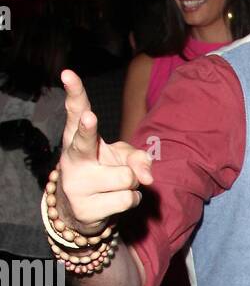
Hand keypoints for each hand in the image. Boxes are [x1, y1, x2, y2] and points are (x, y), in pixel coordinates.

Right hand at [55, 69, 154, 235]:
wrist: (81, 211)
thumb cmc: (103, 173)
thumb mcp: (120, 158)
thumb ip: (137, 157)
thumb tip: (147, 177)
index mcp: (77, 138)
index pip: (75, 111)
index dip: (74, 92)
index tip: (68, 74)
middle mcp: (72, 158)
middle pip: (84, 141)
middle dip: (87, 129)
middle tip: (89, 118)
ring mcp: (76, 185)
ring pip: (126, 177)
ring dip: (131, 184)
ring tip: (115, 186)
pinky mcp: (85, 209)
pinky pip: (128, 199)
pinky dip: (131, 200)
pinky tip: (114, 200)